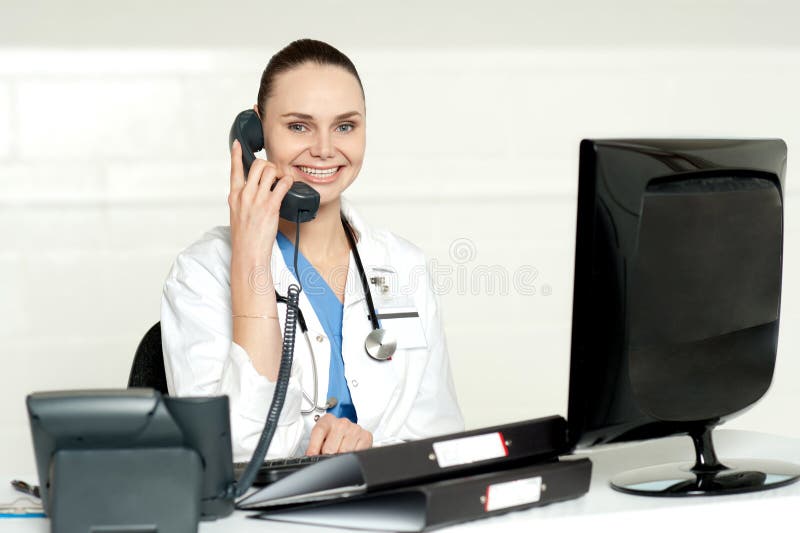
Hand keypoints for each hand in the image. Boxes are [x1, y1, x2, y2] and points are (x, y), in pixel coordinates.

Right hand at [228, 139, 294, 259]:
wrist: (248, 253)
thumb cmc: (244, 238)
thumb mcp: (237, 215)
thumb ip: (242, 200)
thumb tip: (251, 191)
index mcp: (234, 196)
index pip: (234, 169)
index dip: (236, 154)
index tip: (238, 144)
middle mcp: (244, 195)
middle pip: (257, 165)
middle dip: (269, 165)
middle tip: (274, 174)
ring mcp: (257, 200)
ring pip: (270, 171)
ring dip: (280, 173)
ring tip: (282, 181)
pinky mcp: (270, 206)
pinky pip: (282, 185)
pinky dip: (288, 182)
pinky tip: (289, 186)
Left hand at [305, 414, 372, 454]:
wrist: (351, 432)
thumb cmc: (333, 436)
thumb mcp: (321, 437)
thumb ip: (314, 446)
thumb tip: (309, 458)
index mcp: (328, 420)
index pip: (319, 432)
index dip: (313, 447)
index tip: (311, 456)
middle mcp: (342, 423)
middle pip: (330, 447)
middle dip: (327, 457)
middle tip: (327, 458)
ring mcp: (354, 429)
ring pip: (343, 452)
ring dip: (340, 458)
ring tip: (338, 455)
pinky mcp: (365, 436)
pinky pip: (356, 453)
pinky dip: (352, 457)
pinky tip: (349, 453)